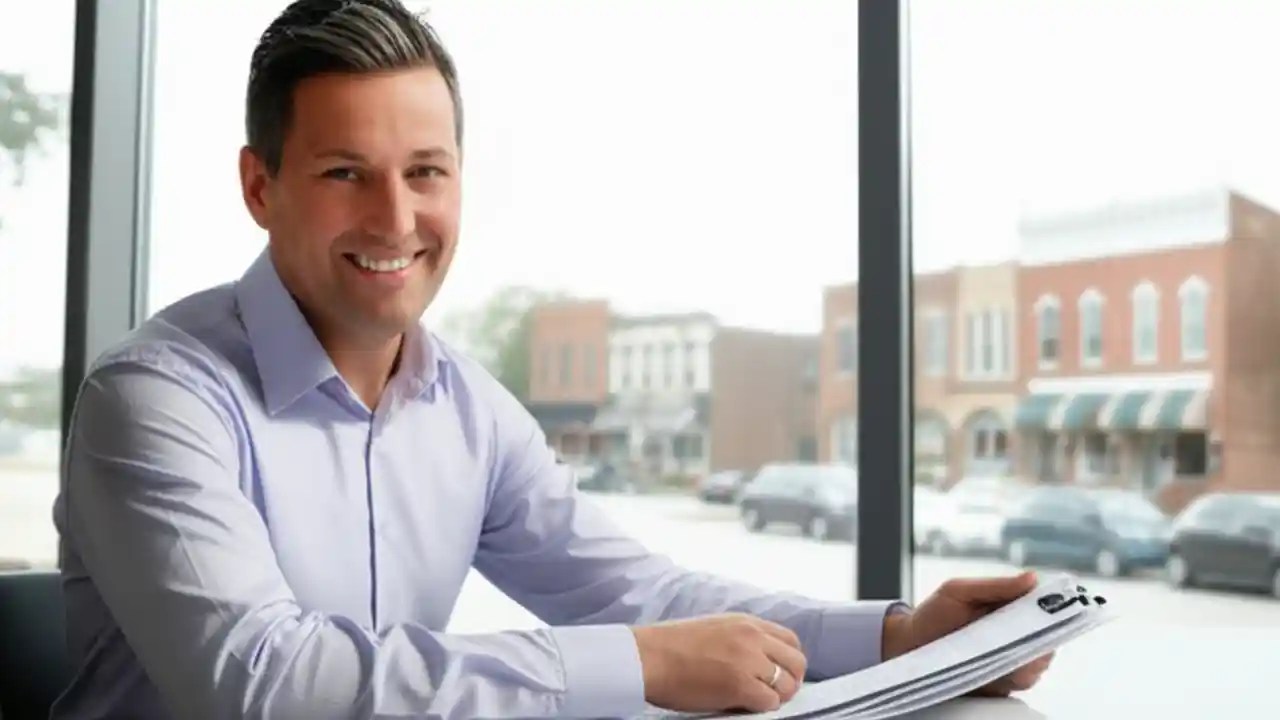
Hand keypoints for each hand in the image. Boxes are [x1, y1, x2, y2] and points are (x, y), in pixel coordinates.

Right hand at [631, 613, 808, 712]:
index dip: (789, 661)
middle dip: (791, 681)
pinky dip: (762, 707)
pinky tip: (744, 706)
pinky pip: (770, 702)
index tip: (779, 673)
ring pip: (787, 684)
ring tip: (757, 701)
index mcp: (746, 622)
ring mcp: (748, 660)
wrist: (648, 657)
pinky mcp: (740, 685)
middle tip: (775, 694)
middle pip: (796, 662)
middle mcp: (752, 637)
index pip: (790, 640)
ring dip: (776, 696)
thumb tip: (759, 663)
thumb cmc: (670, 646)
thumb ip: (741, 639)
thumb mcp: (714, 629)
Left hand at [881, 571, 1053, 695]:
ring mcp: (1010, 660)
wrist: (907, 647)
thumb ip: (995, 586)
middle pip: (1048, 640)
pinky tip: (1002, 671)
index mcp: (1010, 609)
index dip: (1055, 611)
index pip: (1045, 610)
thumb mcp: (958, 591)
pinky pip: (1020, 684)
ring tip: (1010, 654)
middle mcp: (1015, 636)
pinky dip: (1015, 678)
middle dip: (1043, 639)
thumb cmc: (933, 615)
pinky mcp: (1000, 683)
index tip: (1052, 612)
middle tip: (1029, 638)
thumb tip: (1032, 578)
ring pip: (1037, 665)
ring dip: (1029, 660)